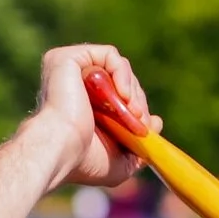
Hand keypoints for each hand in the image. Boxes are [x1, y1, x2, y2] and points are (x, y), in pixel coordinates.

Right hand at [34, 45, 160, 187]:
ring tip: (133, 112)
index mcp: (79, 105)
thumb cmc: (83, 162)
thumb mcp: (119, 163)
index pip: (117, 95)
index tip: (145, 127)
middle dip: (137, 100)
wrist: (61, 150)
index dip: (136, 108)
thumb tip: (157, 123)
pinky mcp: (68, 58)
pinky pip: (109, 55)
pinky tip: (124, 95)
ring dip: (133, 90)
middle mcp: (71, 84)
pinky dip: (123, 73)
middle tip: (140, 121)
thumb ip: (138, 146)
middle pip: (120, 80)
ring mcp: (68, 69)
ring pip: (117, 67)